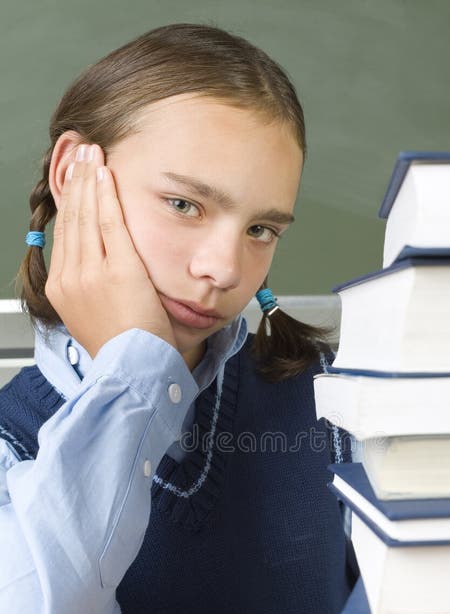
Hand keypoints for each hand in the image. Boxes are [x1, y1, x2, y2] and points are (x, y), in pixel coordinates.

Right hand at [45, 143, 176, 357]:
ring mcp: (91, 273)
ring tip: (92, 154)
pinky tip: (106, 173)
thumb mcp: (96, 318)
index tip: (74, 182)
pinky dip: (107, 194)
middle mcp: (70, 278)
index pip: (64, 236)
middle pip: (71, 219)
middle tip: (80, 154)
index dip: (69, 204)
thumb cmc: (124, 350)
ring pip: (87, 215)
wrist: (134, 370)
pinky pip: (109, 222)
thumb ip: (92, 291)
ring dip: (90, 180)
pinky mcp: (118, 270)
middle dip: (76, 183)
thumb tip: (97, 274)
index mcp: (62, 290)